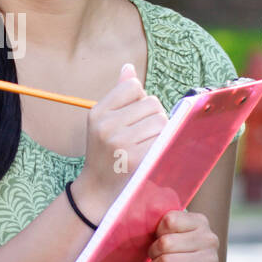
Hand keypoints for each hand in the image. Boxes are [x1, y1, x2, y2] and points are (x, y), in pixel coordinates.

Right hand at [72, 63, 166, 217]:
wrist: (98, 194)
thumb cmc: (106, 155)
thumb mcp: (104, 123)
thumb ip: (119, 95)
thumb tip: (129, 67)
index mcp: (97, 113)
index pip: (133, 87)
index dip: (139, 100)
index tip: (132, 118)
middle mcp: (106, 126)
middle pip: (152, 103)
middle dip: (153, 117)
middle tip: (141, 136)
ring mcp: (121, 143)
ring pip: (161, 121)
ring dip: (161, 132)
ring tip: (146, 146)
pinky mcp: (137, 159)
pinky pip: (164, 139)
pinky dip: (163, 146)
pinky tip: (152, 155)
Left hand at [148, 210, 220, 261]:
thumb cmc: (174, 257)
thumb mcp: (169, 236)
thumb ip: (161, 225)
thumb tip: (142, 215)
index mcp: (200, 222)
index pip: (169, 220)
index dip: (158, 232)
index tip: (159, 239)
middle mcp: (210, 239)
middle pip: (166, 242)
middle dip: (153, 252)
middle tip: (154, 257)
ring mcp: (211, 261)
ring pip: (167, 261)